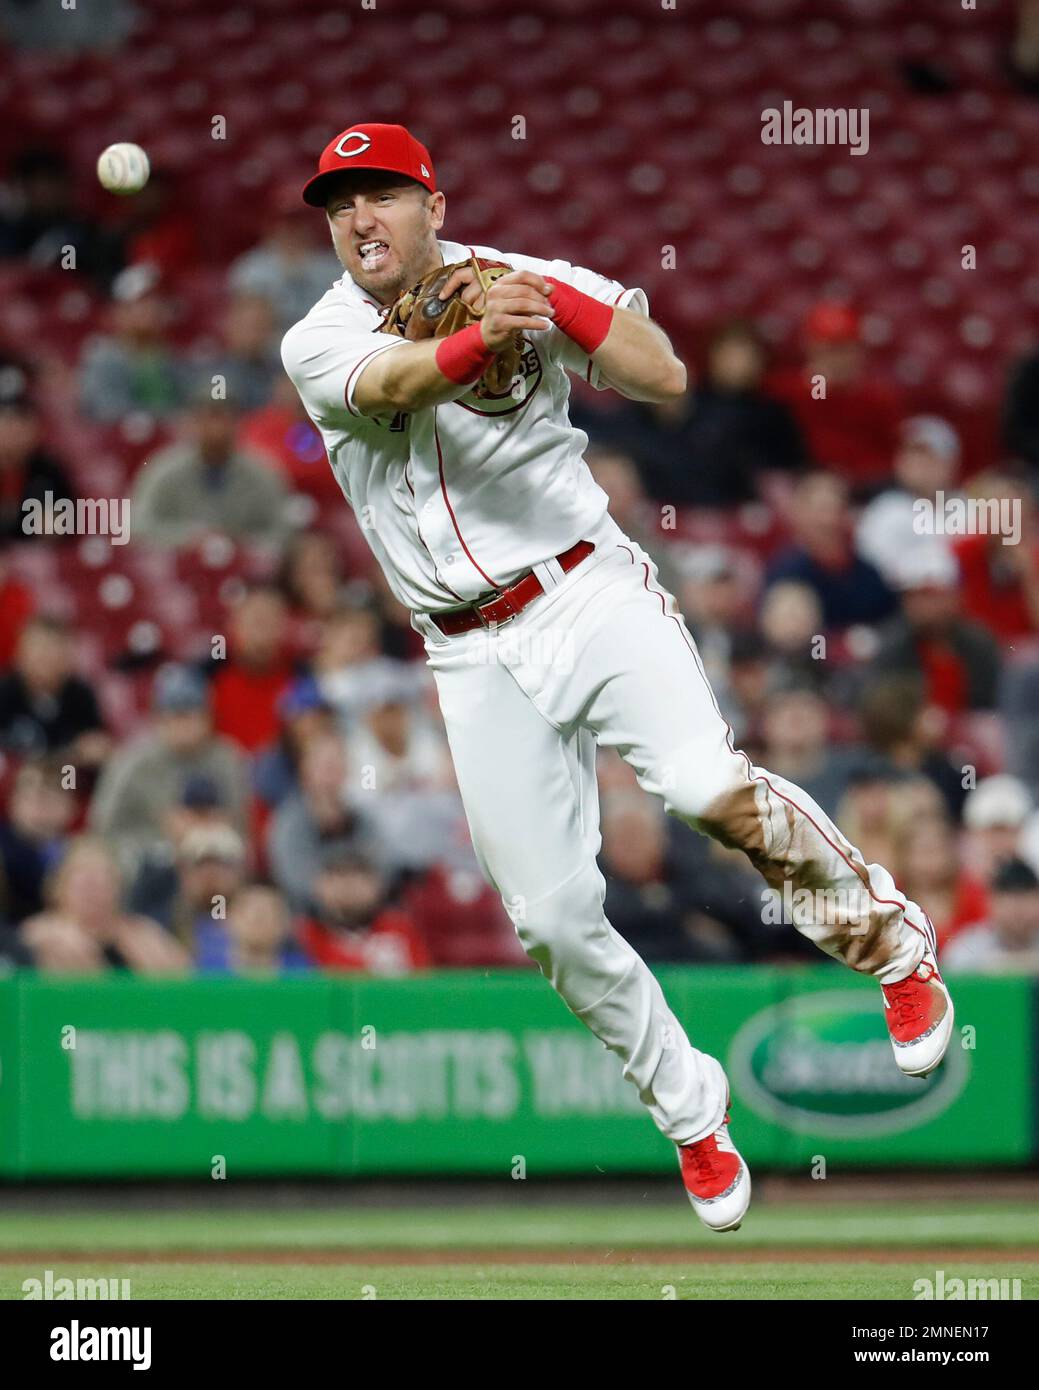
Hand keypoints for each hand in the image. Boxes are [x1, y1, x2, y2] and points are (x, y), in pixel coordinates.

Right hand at [437, 267, 554, 351]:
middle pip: (524, 290)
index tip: (548, 290)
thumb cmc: (506, 315)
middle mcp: (495, 293)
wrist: (489, 334)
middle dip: (541, 298)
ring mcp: (496, 308)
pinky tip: (545, 325)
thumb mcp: (518, 300)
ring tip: (550, 314)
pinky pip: (523, 321)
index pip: (522, 275)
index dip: (537, 281)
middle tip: (550, 306)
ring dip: (541, 309)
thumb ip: (533, 292)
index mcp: (500, 283)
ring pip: (524, 304)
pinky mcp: (499, 323)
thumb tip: (551, 288)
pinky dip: (537, 323)